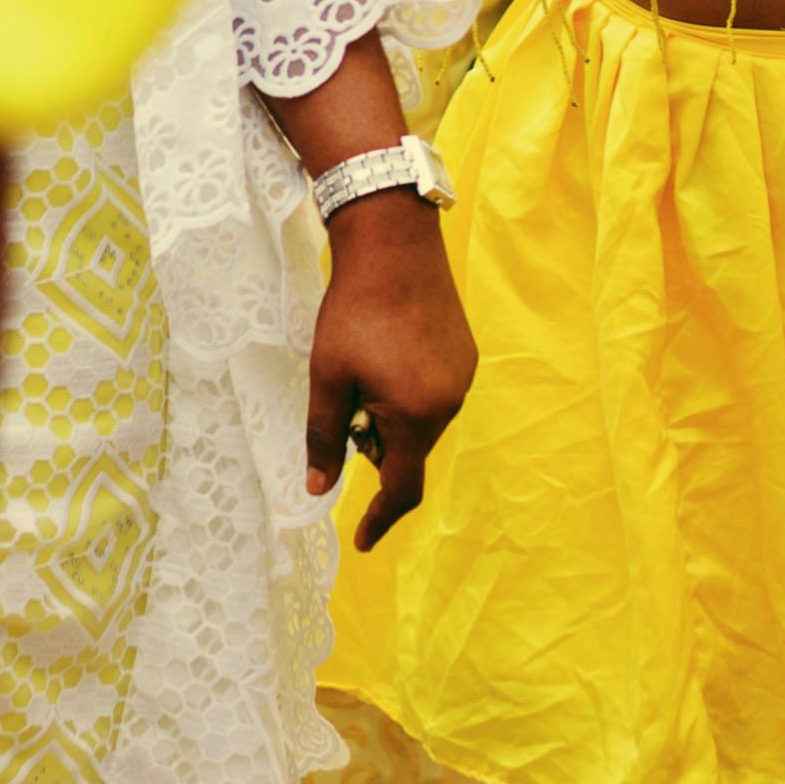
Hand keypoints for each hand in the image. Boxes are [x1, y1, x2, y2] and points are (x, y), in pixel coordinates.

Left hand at [303, 192, 476, 549]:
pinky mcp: (467, 353)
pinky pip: (435, 392)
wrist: (394, 243)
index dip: (379, 518)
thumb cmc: (354, 310)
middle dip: (374, 442)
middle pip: (408, 450)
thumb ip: (323, 438)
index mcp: (416, 415)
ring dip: (391, 415)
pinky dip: (409, 391)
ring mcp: (463, 377)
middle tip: (345, 399)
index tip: (361, 540)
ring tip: (366, 366)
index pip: (401, 488)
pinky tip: (389, 351)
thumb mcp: (328, 376)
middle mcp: (450, 402)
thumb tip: (317, 490)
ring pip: (421, 420)